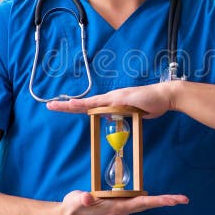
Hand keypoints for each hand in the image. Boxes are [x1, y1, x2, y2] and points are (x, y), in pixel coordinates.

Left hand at [46, 81, 177, 118]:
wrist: (165, 96)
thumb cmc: (152, 104)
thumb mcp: (133, 114)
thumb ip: (122, 116)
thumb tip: (111, 118)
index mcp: (113, 103)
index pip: (91, 107)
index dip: (76, 107)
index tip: (62, 107)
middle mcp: (111, 98)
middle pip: (85, 103)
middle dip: (66, 105)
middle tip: (49, 106)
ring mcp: (114, 98)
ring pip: (88, 103)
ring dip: (72, 105)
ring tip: (56, 106)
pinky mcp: (119, 99)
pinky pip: (100, 104)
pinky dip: (86, 105)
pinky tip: (76, 105)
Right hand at [58, 190, 187, 214]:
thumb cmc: (73, 208)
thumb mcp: (76, 201)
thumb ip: (82, 199)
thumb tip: (87, 198)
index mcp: (117, 208)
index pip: (142, 203)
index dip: (158, 201)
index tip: (173, 201)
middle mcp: (122, 209)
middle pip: (148, 204)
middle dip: (166, 201)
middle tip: (184, 199)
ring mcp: (120, 208)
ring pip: (144, 204)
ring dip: (160, 201)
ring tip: (175, 199)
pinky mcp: (117, 206)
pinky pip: (137, 202)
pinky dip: (149, 200)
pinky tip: (154, 198)